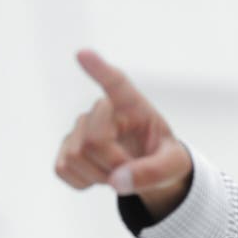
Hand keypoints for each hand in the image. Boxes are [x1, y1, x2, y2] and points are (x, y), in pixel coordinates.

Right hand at [54, 49, 192, 220]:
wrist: (149, 170)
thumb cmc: (164, 158)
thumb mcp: (174, 166)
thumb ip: (154, 172)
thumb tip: (116, 181)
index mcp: (133, 106)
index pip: (116, 84)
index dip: (100, 70)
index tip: (83, 54)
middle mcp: (101, 111)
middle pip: (92, 140)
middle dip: (113, 164)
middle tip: (132, 169)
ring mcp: (79, 129)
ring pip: (76, 156)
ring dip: (101, 175)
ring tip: (120, 171)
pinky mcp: (65, 150)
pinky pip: (63, 170)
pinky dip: (85, 182)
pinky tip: (101, 175)